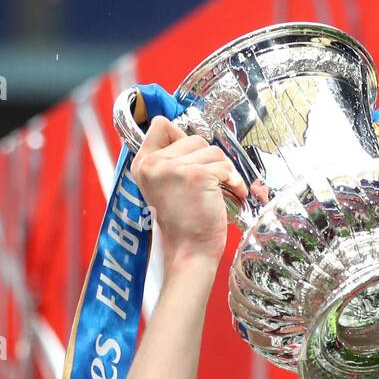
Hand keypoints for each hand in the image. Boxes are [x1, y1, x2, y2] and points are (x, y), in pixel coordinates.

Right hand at [130, 116, 248, 269]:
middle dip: (209, 159)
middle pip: (193, 138)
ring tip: (222, 189)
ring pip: (212, 150)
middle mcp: (154, 164)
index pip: (160, 125)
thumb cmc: (183, 226)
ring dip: (224, 169)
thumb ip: (170, 162)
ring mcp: (173, 168)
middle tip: (212, 181)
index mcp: (143, 165)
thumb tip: (193, 142)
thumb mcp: (164, 188)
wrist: (190, 253)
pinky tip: (233, 193)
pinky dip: (234, 180)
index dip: (181, 137)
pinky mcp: (195, 175)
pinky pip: (224, 165)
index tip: (192, 156)